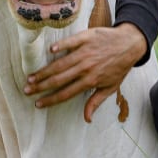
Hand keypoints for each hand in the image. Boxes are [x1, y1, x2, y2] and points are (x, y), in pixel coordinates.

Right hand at [24, 22, 147, 122]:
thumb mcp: (111, 87)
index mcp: (90, 81)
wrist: (130, 43)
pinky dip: (60, 46)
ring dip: (44, 71)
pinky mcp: (86, 38)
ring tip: (31, 77)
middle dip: (41, 87)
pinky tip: (50, 51)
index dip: (50, 100)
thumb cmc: (120, 67)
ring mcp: (85, 52)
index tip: (38, 104)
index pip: (66, 93)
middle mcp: (86, 68)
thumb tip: (87, 119)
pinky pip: (70, 42)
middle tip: (27, 91)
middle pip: (59, 79)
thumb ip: (96, 102)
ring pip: (60, 64)